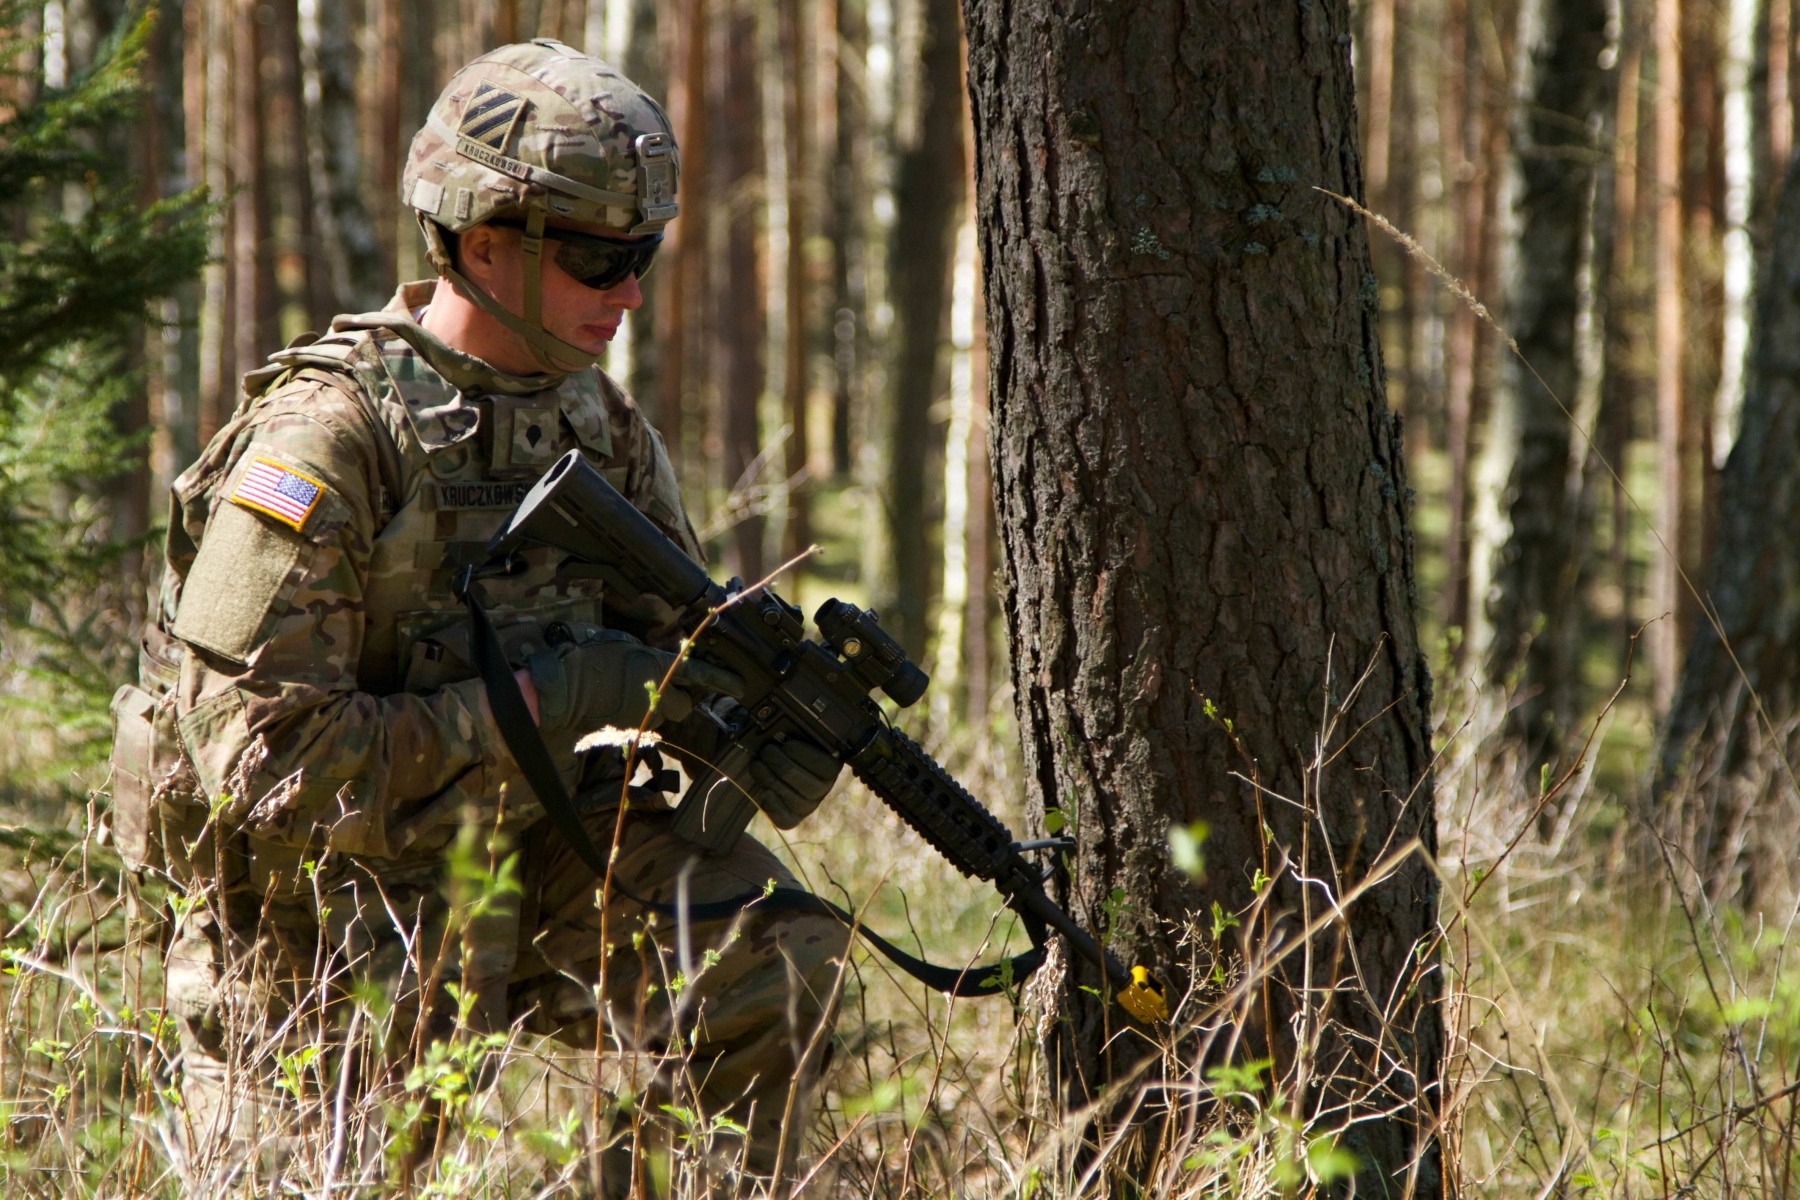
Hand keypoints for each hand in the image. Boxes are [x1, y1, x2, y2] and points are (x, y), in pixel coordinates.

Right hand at [527, 630, 743, 733]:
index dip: (723, 680)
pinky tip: (621, 704)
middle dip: (682, 698)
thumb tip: (660, 658)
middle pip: (685, 705)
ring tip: (634, 694)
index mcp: (659, 667)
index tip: (741, 685)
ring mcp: (643, 715)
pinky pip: (643, 722)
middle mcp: (657, 694)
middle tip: (670, 687)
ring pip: (664, 715)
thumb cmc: (590, 658)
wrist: (562, 688)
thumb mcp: (625, 645)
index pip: (700, 674)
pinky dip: (638, 715)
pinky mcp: (629, 729)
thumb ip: (650, 654)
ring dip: (659, 707)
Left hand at [747, 737, 842, 828]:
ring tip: (757, 764)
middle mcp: (823, 788)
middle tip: (767, 751)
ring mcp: (808, 806)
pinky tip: (764, 792)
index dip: (806, 756)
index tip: (787, 745)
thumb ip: (793, 728)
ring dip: (771, 779)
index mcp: (830, 766)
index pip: (827, 766)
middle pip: (807, 784)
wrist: (768, 763)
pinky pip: (784, 819)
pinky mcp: (791, 819)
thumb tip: (785, 713)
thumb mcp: (792, 733)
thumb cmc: (782, 743)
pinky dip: (773, 806)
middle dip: (782, 765)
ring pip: (792, 798)